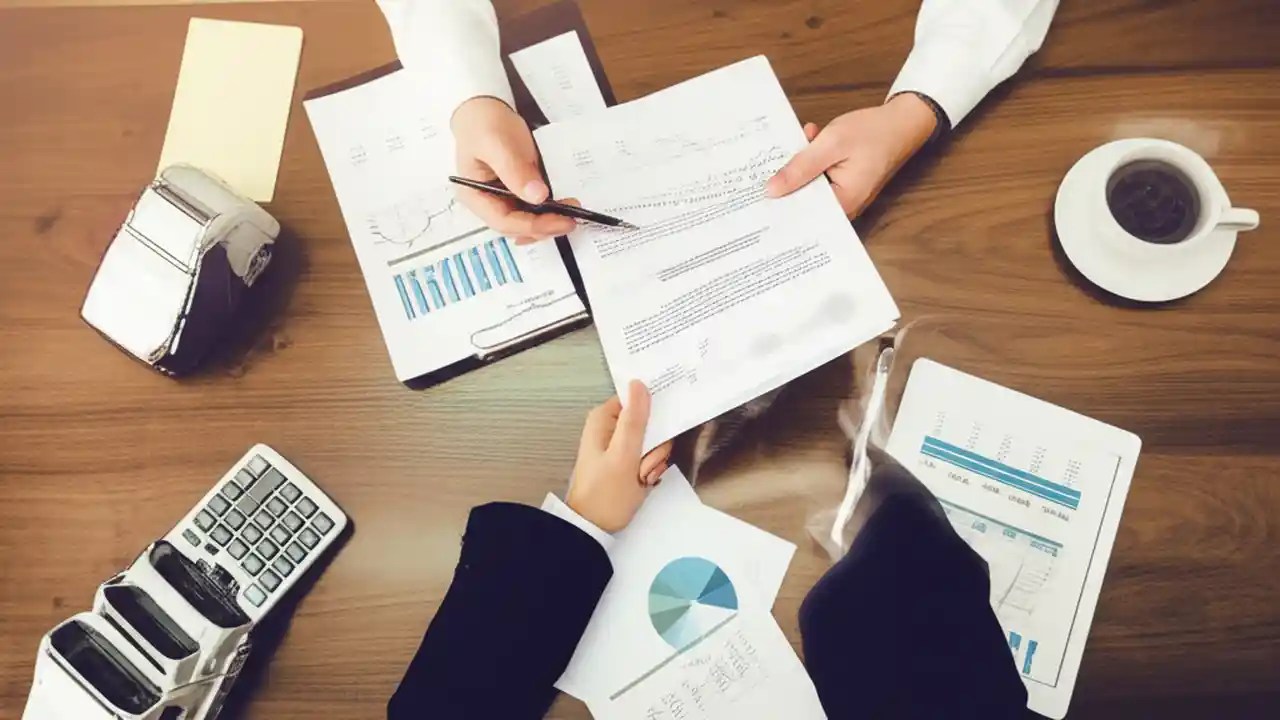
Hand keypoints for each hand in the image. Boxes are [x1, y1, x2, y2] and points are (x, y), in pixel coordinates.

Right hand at [451, 97, 576, 242]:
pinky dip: (547, 212)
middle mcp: (487, 203)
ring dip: (548, 222)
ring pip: (525, 222)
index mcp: (474, 196)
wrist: (484, 109)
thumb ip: (515, 170)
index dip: (533, 225)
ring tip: (572, 212)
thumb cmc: (484, 124)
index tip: (560, 219)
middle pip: (516, 226)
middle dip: (544, 226)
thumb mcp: (497, 143)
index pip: (504, 222)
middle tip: (572, 219)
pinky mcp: (514, 193)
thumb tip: (538, 196)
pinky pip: (531, 209)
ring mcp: (501, 200)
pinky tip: (562, 207)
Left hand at [568, 381, 673, 532]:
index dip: (653, 414)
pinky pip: (650, 456)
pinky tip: (642, 481)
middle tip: (643, 464)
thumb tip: (639, 384)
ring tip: (640, 476)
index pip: (638, 399)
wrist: (594, 527)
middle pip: (650, 421)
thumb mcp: (623, 455)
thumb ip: (634, 419)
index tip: (656, 434)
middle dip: (655, 445)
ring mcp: (619, 444)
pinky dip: (651, 469)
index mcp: (604, 419)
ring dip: (654, 460)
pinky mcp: (627, 460)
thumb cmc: (605, 495)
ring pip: (654, 441)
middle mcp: (611, 427)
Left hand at [765, 93, 938, 217]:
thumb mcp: (831, 144)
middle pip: (804, 204)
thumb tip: (772, 190)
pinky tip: (804, 144)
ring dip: (797, 170)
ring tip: (782, 152)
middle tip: (757, 176)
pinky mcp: (842, 184)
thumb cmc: (873, 132)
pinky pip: (818, 180)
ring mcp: (844, 196)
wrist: (902, 122)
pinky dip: (809, 164)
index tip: (754, 202)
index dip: (779, 208)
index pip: (802, 216)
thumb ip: (800, 167)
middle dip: (784, 187)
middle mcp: (844, 207)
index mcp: (843, 203)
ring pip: (809, 189)